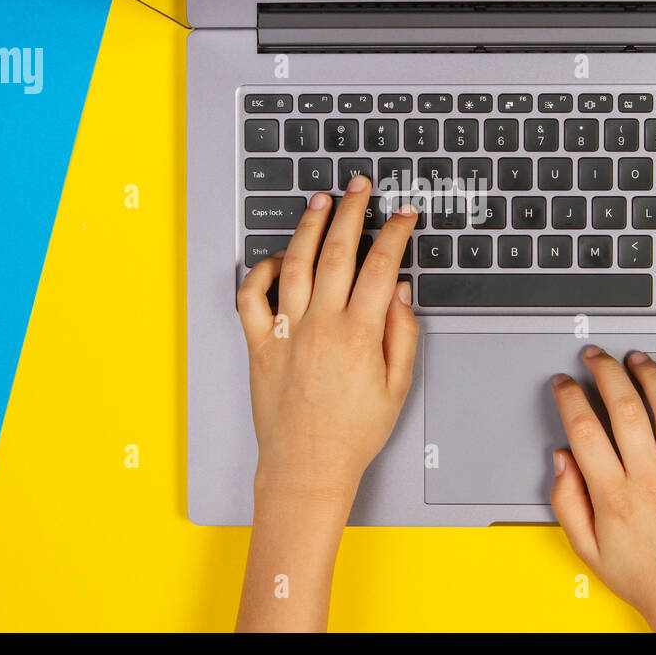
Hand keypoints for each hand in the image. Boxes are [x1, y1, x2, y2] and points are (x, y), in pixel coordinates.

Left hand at [237, 174, 419, 503]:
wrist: (307, 468)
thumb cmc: (353, 434)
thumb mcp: (398, 387)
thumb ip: (402, 332)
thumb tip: (398, 289)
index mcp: (359, 335)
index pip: (381, 265)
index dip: (396, 233)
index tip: (405, 214)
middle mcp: (320, 326)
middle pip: (338, 251)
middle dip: (352, 211)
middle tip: (359, 186)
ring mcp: (286, 332)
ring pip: (295, 263)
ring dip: (309, 226)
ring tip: (320, 202)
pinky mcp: (258, 344)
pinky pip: (250, 296)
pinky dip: (259, 271)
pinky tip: (274, 258)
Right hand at [549, 347, 655, 631]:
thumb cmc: (645, 575)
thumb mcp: (587, 549)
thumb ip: (567, 501)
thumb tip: (563, 459)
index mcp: (614, 497)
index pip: (584, 430)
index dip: (569, 398)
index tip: (565, 384)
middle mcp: (651, 481)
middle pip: (624, 407)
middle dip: (605, 371)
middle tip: (596, 357)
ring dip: (649, 375)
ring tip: (637, 360)